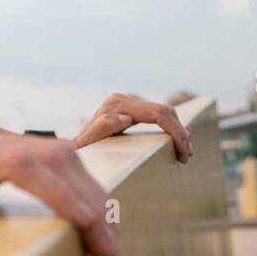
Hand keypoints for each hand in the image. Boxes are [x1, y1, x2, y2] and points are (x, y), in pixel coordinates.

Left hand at [0, 121, 117, 255]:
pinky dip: (67, 187)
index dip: (62, 193)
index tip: (91, 229)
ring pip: (48, 154)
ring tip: (103, 237)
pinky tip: (85, 218)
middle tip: (109, 246)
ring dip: (83, 192)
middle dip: (84, 196)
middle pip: (43, 153)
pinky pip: (36, 161)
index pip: (20, 162)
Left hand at [73, 93, 191, 162]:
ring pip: (164, 113)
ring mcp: (126, 104)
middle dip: (180, 133)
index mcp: (117, 105)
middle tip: (187, 156)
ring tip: (185, 152)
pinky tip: (176, 142)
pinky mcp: (128, 110)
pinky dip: (169, 129)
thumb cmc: (78, 151)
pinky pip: (156, 116)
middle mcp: (122, 100)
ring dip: (178, 131)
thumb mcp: (86, 143)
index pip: (159, 114)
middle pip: (165, 111)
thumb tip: (126, 118)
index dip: (176, 132)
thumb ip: (101, 128)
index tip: (183, 153)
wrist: (69, 149)